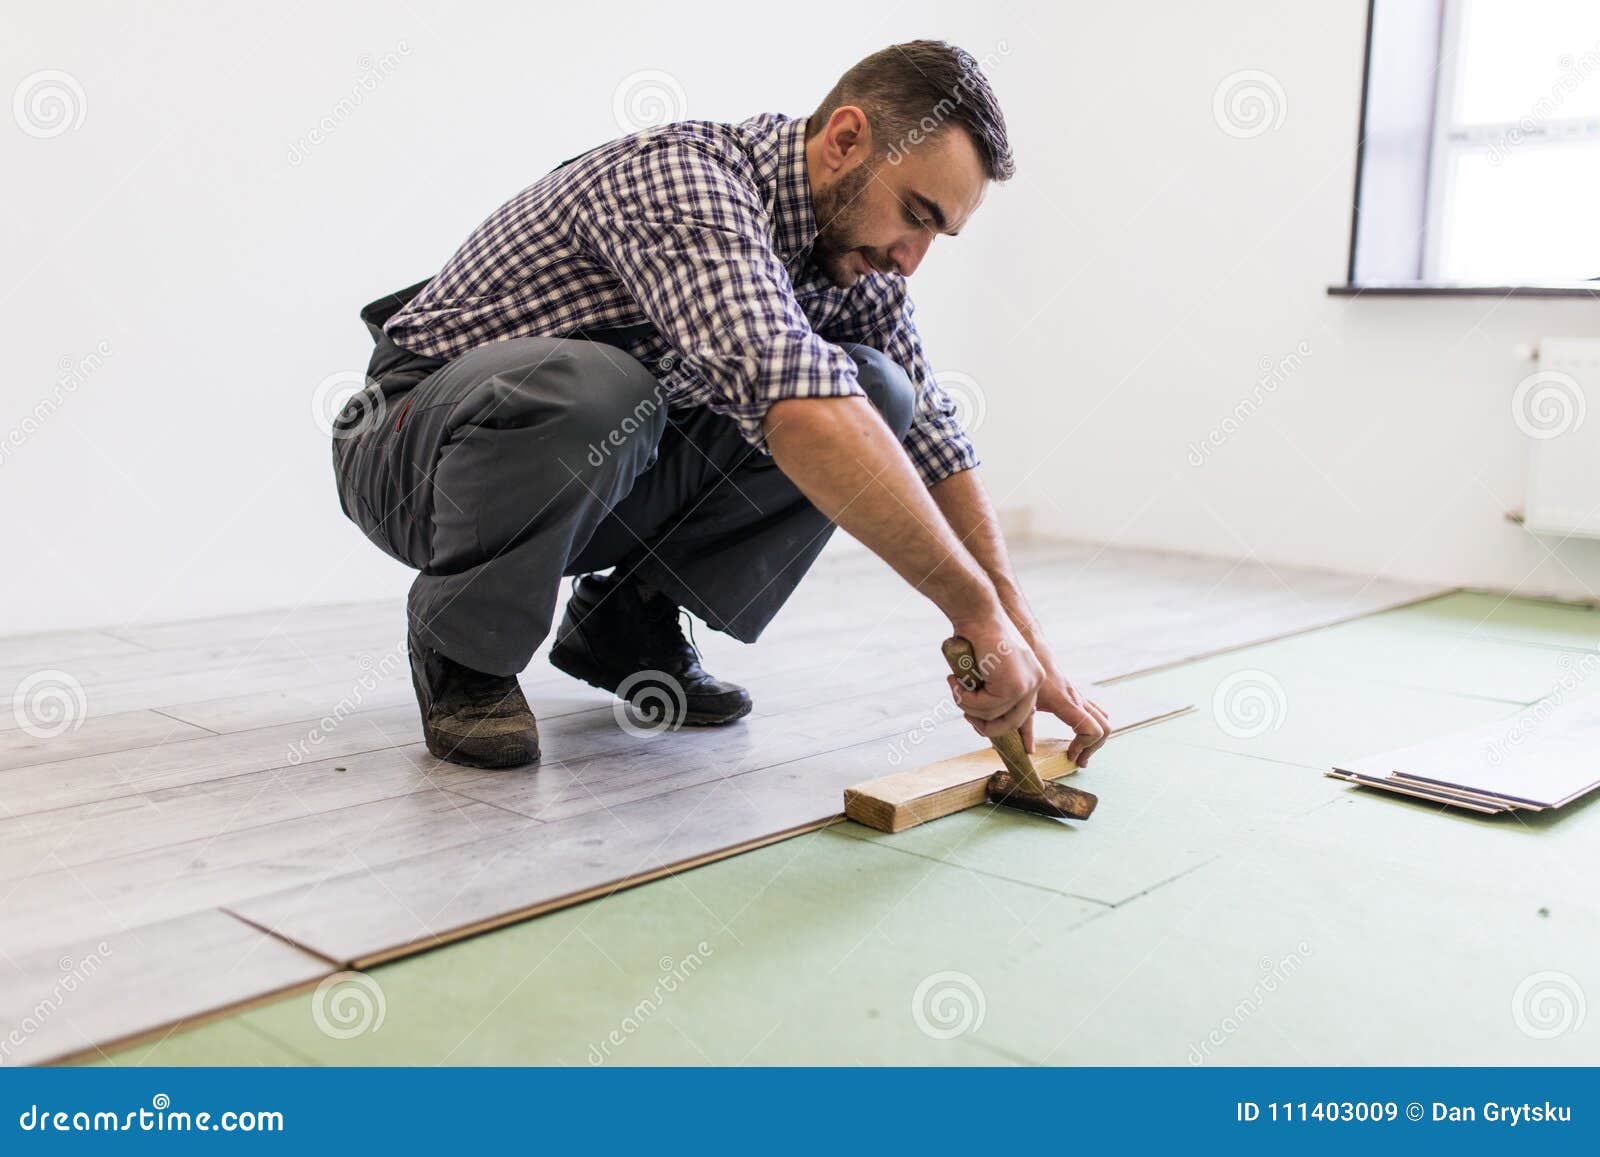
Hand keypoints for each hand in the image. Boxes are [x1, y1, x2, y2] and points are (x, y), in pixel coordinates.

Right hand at [945, 613, 1044, 739]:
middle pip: (1011, 723)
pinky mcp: (1014, 686)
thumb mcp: (986, 667)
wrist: (976, 611)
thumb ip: (989, 689)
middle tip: (963, 711)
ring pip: (994, 717)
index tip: (1010, 745)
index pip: (1022, 714)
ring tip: (955, 686)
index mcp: (1032, 678)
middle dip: (982, 724)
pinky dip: (966, 699)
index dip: (1008, 730)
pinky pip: (986, 708)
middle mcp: (1035, 682)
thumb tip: (982, 718)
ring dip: (968, 706)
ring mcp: (1027, 685)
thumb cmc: (975, 635)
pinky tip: (957, 682)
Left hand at [1023, 669, 1110, 765]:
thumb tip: (1030, 752)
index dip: (1084, 747)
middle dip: (1094, 748)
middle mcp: (1078, 699)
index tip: (1069, 755)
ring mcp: (1080, 696)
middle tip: (1078, 760)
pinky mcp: (1077, 695)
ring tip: (1079, 752)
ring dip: (1096, 739)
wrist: (1032, 649)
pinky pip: (1097, 713)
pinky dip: (1094, 727)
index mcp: (1066, 703)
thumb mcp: (1022, 703)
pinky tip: (1078, 736)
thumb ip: (1024, 728)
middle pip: (1105, 728)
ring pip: (1104, 720)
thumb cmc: (1026, 675)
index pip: (1092, 730)